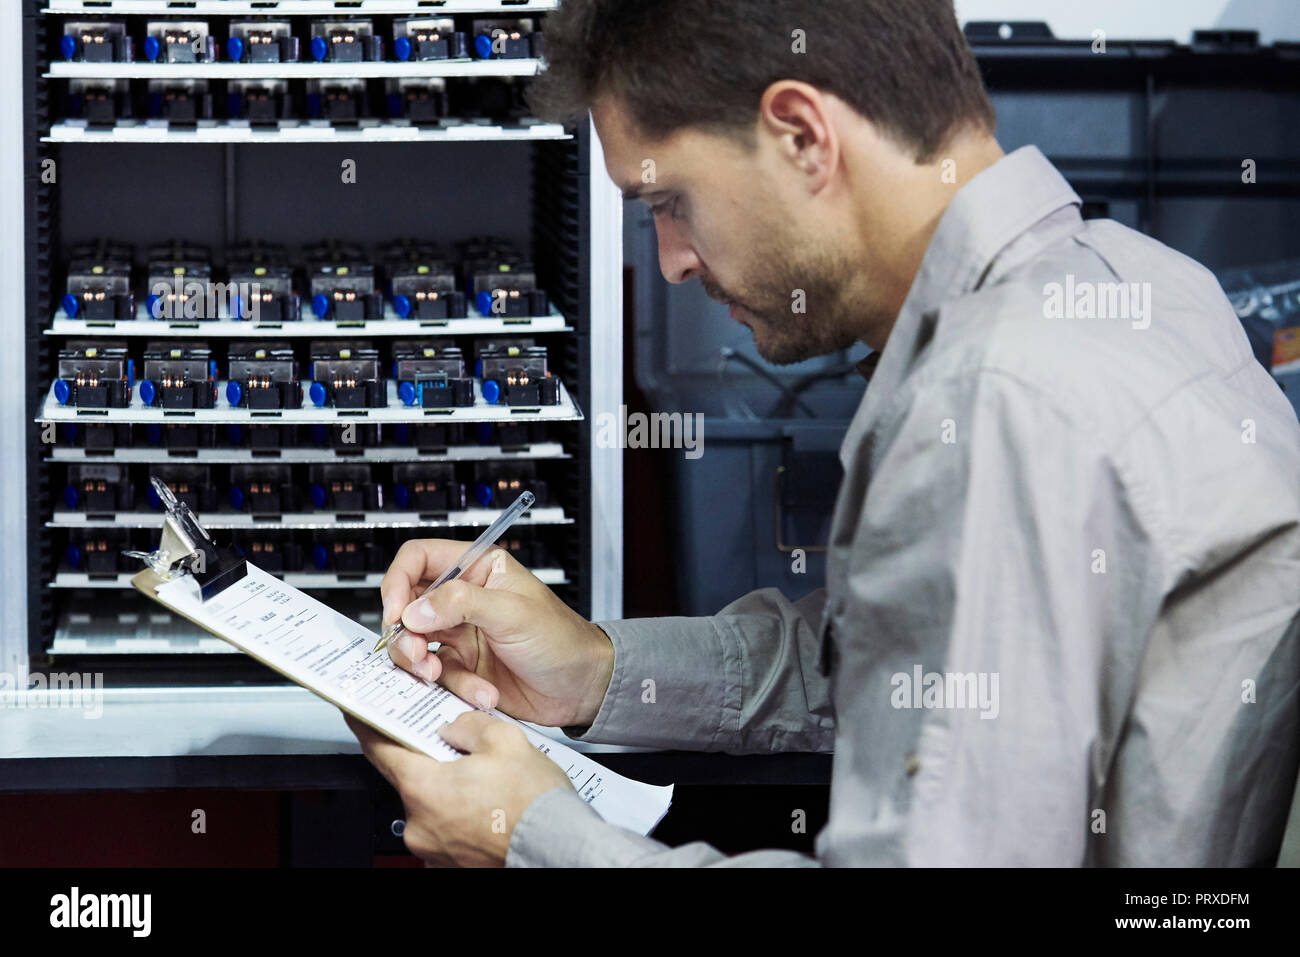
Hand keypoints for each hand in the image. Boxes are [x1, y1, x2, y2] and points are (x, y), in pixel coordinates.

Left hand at [345, 711, 571, 866]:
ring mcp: (434, 848)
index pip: (379, 749)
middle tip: (453, 742)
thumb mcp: (504, 739)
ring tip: (484, 775)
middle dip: (427, 756)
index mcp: (423, 788)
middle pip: (409, 777)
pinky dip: (460, 810)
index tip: (356, 713)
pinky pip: (446, 825)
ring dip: (448, 785)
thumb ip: (468, 725)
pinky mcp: (451, 862)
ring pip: (430, 802)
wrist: (560, 848)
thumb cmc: (534, 803)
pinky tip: (489, 801)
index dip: (367, 726)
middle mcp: (419, 824)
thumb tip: (454, 728)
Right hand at [379, 539, 613, 728]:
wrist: (582, 687)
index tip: (396, 613)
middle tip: (416, 654)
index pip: (418, 559)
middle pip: (407, 605)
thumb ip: (462, 604)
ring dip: (421, 664)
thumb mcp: (513, 613)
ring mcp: (460, 633)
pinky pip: (437, 675)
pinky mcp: (462, 667)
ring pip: (413, 644)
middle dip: (405, 633)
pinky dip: (454, 687)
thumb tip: (415, 609)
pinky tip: (482, 692)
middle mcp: (463, 598)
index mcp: (477, 568)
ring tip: (438, 677)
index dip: (398, 582)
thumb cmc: (562, 639)